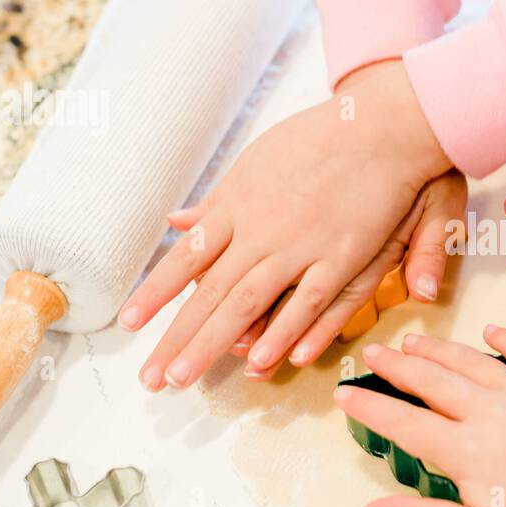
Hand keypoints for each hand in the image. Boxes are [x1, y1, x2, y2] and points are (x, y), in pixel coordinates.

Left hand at [119, 60, 453, 390]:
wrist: (378, 127)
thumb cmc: (318, 139)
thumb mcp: (255, 161)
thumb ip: (219, 200)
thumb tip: (178, 221)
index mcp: (237, 206)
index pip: (186, 258)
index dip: (156, 293)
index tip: (127, 322)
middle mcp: (260, 231)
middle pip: (210, 293)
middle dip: (177, 338)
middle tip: (150, 378)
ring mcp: (300, 246)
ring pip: (248, 304)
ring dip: (213, 344)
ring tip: (184, 379)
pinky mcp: (342, 257)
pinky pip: (308, 303)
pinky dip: (283, 332)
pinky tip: (259, 362)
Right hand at [333, 326, 505, 506]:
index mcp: (466, 451)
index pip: (405, 423)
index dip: (370, 408)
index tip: (344, 394)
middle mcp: (490, 413)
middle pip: (433, 381)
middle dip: (398, 366)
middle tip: (373, 353)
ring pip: (472, 362)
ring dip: (440, 350)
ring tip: (415, 340)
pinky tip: (491, 333)